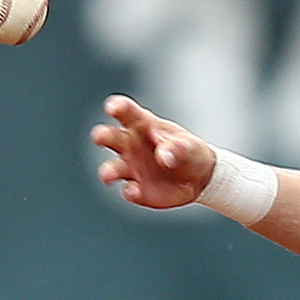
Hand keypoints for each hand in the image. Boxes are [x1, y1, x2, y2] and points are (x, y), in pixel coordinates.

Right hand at [91, 95, 215, 208]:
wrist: (200, 178)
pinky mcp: (137, 190)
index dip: (118, 107)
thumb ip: (177, 147)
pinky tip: (134, 191)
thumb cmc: (189, 152)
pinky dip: (130, 192)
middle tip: (100, 136)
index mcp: (142, 124)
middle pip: (110, 137)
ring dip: (108, 171)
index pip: (127, 112)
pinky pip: (129, 191)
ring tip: (108, 175)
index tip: (113, 107)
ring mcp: (131, 168)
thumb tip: (164, 156)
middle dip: (102, 135)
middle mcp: (130, 145)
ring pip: (113, 167)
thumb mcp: (190, 145)